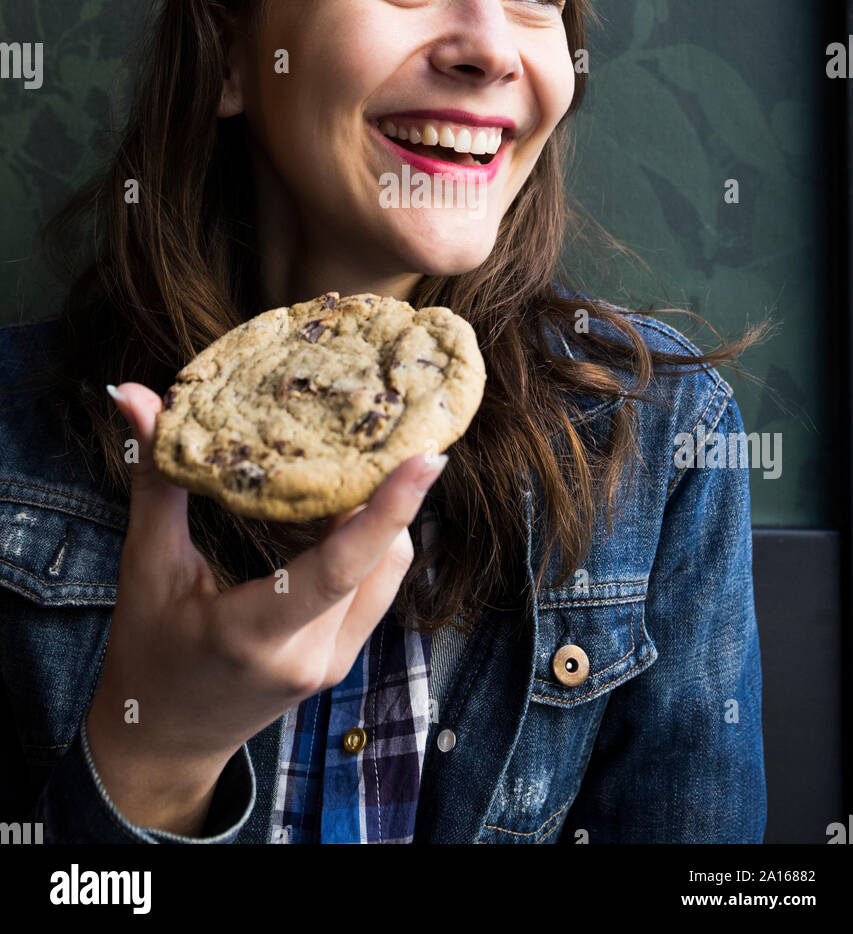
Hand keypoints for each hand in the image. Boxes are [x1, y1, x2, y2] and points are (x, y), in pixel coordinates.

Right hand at [85, 381, 444, 833]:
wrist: (164, 742)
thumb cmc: (146, 654)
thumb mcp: (145, 566)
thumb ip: (155, 479)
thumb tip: (137, 394)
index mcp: (257, 635)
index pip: (339, 568)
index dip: (390, 509)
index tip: (429, 457)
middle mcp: (311, 654)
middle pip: (379, 557)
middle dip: (382, 491)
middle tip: (373, 425)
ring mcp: (335, 662)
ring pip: (388, 569)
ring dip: (375, 516)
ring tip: (343, 465)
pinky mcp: (344, 659)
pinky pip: (378, 586)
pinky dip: (366, 542)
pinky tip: (332, 509)